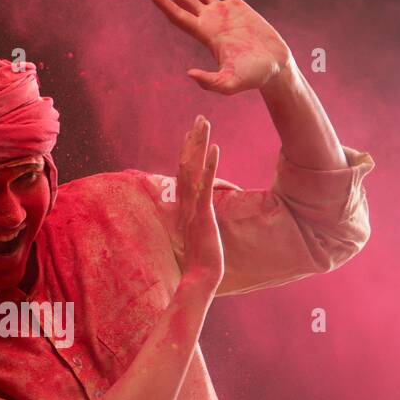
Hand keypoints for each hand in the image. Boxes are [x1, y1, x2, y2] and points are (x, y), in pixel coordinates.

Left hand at [144, 0, 292, 95]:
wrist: (274, 68)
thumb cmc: (253, 78)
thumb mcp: (230, 84)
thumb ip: (210, 82)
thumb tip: (189, 74)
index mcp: (204, 35)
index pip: (177, 14)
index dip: (161, 1)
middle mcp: (209, 21)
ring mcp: (223, 13)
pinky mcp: (239, 7)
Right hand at [177, 115, 222, 294]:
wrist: (200, 281)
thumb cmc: (201, 264)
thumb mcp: (200, 237)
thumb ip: (198, 224)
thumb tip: (202, 219)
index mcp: (185, 208)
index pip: (184, 174)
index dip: (187, 153)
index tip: (192, 134)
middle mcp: (186, 204)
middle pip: (186, 165)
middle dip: (193, 140)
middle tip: (200, 118)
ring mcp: (193, 209)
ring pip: (193, 170)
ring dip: (198, 145)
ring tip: (204, 122)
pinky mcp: (204, 216)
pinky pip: (206, 187)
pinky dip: (209, 167)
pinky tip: (215, 148)